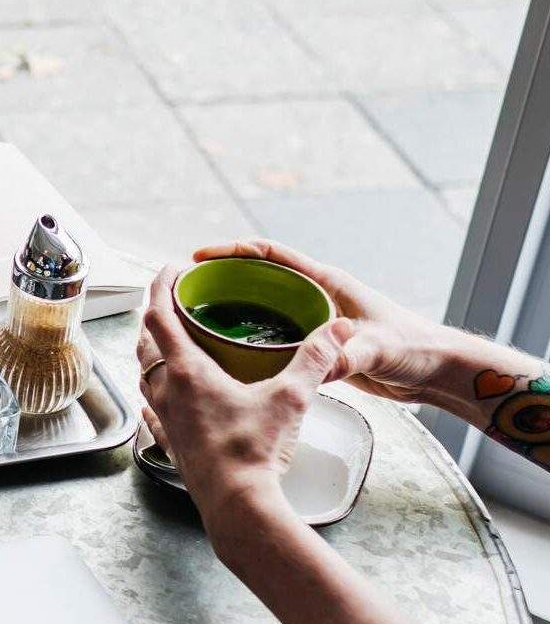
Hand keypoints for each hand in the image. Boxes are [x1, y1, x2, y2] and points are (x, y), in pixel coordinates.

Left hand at [136, 266, 354, 547]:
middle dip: (155, 316)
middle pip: (146, 342)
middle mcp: (166, 392)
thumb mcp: (291, 398)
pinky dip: (153, 395)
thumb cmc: (255, 453)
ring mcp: (163, 419)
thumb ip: (314, 359)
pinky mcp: (170, 443)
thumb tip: (339, 330)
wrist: (238, 506)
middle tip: (171, 303)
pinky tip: (158, 399)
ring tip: (168, 344)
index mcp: (188, 372)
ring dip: (151, 354)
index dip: (161, 286)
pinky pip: (151, 411)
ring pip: (144, 375)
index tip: (171, 269)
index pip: (159, 315)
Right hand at [192, 240, 456, 407]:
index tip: (201, 256)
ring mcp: (314, 322)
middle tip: (187, 291)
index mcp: (327, 283)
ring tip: (198, 323)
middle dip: (222, 279)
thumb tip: (316, 366)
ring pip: (262, 310)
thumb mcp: (379, 348)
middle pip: (258, 279)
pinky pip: (273, 339)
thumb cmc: (416, 348)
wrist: (436, 372)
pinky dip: (249, 343)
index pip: (271, 255)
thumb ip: (349, 355)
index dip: (233, 250)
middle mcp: (316, 297)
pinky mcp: (317, 348)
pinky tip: (229, 356)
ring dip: (232, 312)